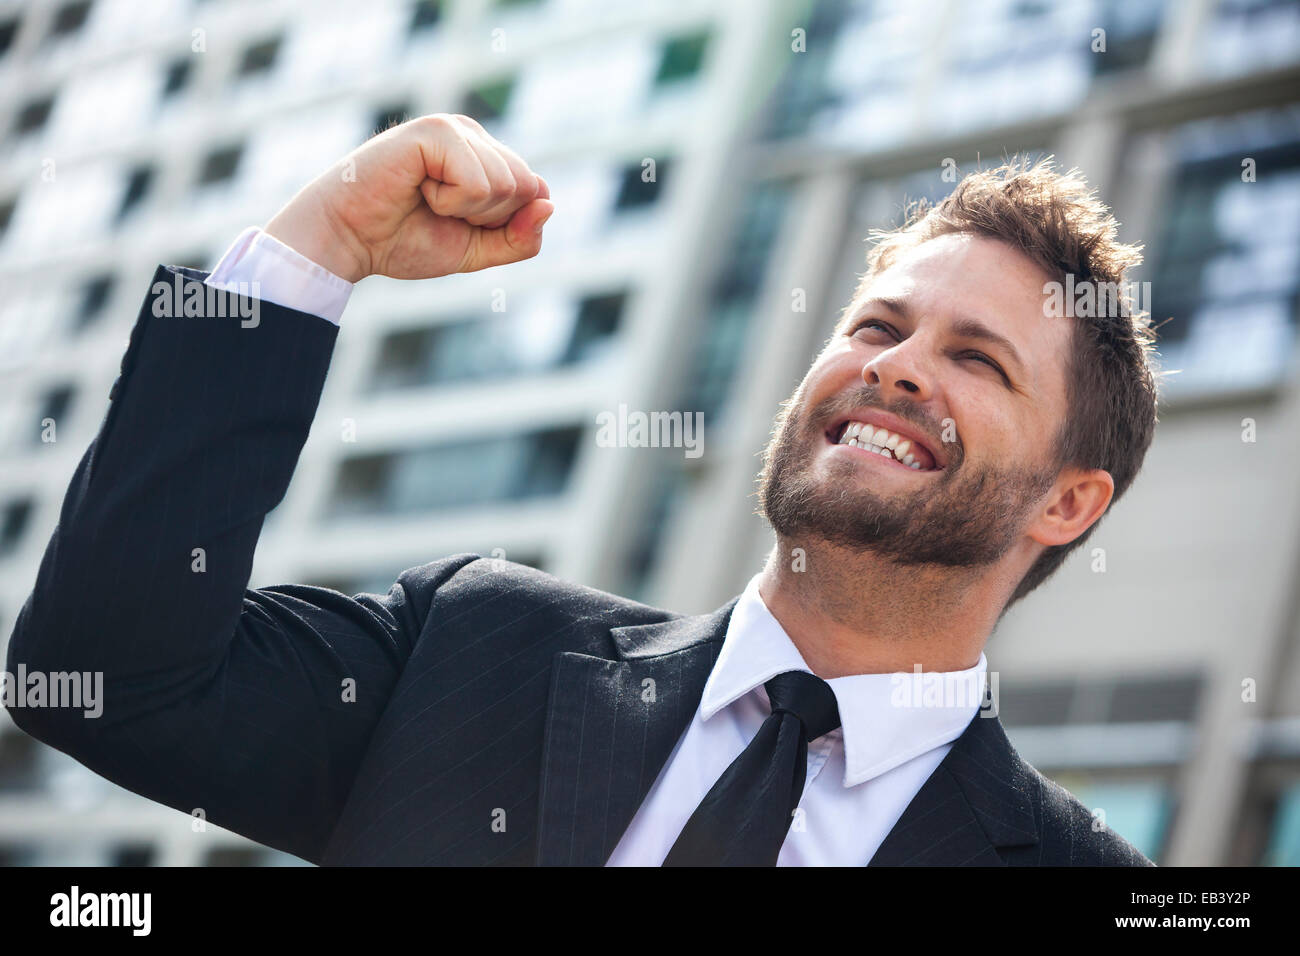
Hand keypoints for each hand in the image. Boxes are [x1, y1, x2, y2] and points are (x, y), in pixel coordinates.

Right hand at [264, 113, 552, 282]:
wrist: (349, 241)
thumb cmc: (403, 240)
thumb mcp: (476, 251)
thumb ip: (519, 238)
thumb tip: (550, 204)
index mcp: (485, 155)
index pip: (534, 191)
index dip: (502, 223)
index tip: (458, 223)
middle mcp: (473, 134)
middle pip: (525, 186)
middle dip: (487, 216)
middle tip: (440, 211)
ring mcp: (454, 128)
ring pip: (505, 184)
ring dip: (465, 210)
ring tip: (425, 199)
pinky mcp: (435, 131)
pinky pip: (478, 182)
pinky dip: (450, 202)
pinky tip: (417, 189)